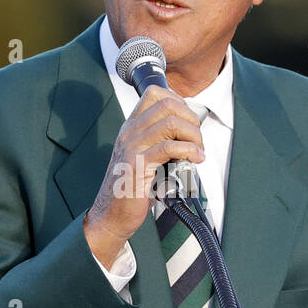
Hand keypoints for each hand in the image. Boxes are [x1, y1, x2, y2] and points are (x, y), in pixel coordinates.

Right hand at [83, 85, 204, 267]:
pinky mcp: (139, 165)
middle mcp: (130, 132)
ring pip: (171, 122)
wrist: (110, 215)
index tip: (188, 120)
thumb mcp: (142, 156)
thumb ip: (159, 141)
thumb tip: (188, 132)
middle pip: (167, 104)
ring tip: (197, 150)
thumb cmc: (129, 188)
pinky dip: (190, 151)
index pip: (155, 93)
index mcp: (131, 127)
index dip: (179, 101)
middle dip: (191, 118)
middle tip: (196, 138)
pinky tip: (195, 159)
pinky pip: (169, 147)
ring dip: (193, 135)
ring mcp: (133, 147)